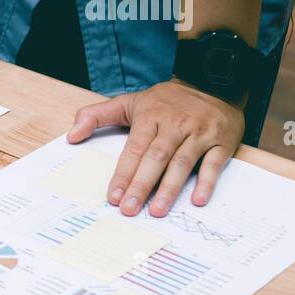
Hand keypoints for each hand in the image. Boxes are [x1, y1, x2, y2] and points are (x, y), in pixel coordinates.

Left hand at [66, 79, 243, 216]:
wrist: (213, 83)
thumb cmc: (166, 101)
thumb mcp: (129, 101)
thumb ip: (96, 116)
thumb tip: (71, 135)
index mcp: (150, 117)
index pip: (133, 150)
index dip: (123, 174)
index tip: (114, 197)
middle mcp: (175, 125)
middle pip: (156, 158)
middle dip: (141, 185)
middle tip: (130, 209)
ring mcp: (200, 133)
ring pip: (182, 162)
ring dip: (170, 188)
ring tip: (158, 210)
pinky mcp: (222, 141)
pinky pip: (214, 163)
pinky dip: (207, 181)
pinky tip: (197, 200)